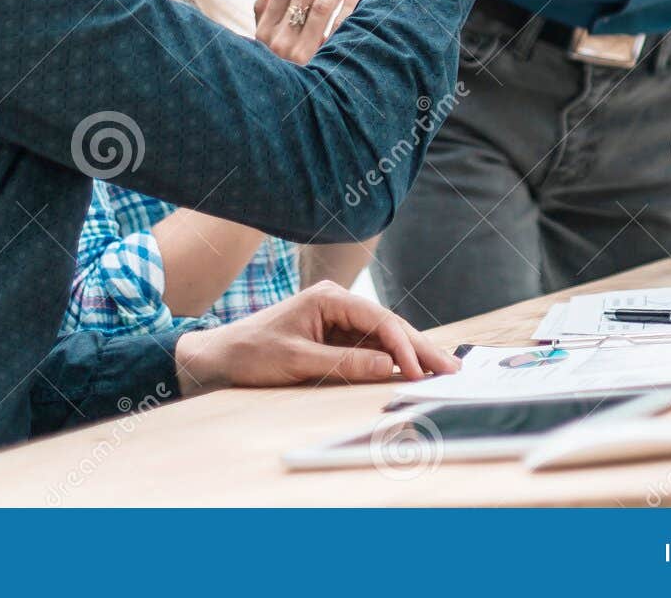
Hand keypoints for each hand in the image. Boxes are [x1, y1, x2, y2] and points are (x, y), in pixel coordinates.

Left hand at [173, 280, 459, 394]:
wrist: (219, 357)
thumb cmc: (251, 352)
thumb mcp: (297, 360)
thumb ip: (344, 364)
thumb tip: (389, 369)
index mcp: (329, 298)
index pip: (379, 320)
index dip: (404, 346)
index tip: (421, 370)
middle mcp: (338, 304)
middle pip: (388, 326)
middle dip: (419, 348)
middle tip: (451, 369)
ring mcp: (337, 321)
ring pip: (383, 338)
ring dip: (410, 356)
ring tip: (441, 372)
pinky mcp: (334, 339)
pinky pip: (369, 350)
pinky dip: (391, 362)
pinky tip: (412, 372)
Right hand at [252, 0, 362, 63]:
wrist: (294, 115)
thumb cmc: (279, 71)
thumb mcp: (262, 44)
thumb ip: (264, 10)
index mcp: (263, 34)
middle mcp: (279, 44)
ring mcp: (301, 55)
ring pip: (322, 7)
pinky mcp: (324, 65)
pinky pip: (341, 28)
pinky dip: (351, 6)